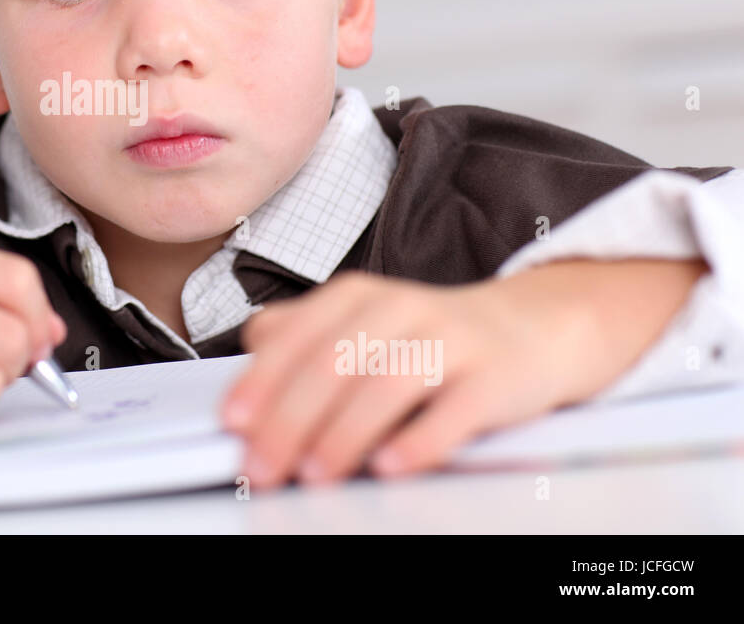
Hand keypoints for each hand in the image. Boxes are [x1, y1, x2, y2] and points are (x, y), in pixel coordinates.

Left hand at [220, 259, 702, 488]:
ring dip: (345, 432)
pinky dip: (421, 440)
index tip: (233, 423)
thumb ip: (303, 338)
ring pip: (388, 383)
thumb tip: (248, 364)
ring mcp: (452, 339)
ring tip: (316, 472)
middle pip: (333, 362)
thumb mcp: (361, 325)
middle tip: (264, 466)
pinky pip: (456, 409)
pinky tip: (391, 467)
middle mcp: (400, 309)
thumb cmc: (432, 338)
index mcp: (356, 297)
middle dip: (290, 419)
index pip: (296, 336)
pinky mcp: (497, 375)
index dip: (260, 382)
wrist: (536, 327)